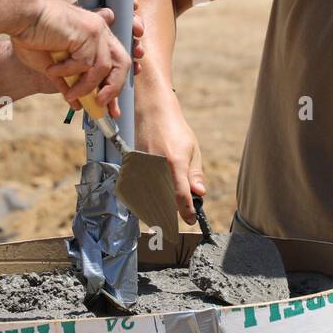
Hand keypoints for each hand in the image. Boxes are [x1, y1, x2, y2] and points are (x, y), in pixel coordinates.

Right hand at [10, 0, 129, 113]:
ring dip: (87, 87)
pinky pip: (85, 64)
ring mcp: (96, 30)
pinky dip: (67, 72)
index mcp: (95, 37)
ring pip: (104, 68)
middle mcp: (100, 31)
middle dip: (114, 89)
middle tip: (102, 106)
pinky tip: (51, 69)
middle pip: (122, 64)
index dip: (116, 83)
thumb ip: (69, 82)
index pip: (116, 61)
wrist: (20, 17)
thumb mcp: (55, 66)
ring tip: (71, 95)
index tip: (113, 107)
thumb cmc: (32, 38)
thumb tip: (78, 105)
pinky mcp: (89, 32)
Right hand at [134, 102, 205, 224]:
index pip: (181, 196)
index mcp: (175, 163)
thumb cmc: (175, 129)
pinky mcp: (132, 166)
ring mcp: (142, 167)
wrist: (153, 112)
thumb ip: (195, 174)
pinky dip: (148, 196)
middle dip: (175, 210)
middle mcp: (157, 167)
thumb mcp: (192, 150)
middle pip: (165, 201)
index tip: (191, 220)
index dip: (187, 212)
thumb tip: (200, 194)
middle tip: (183, 210)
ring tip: (170, 202)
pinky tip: (156, 194)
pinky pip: (140, 189)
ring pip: (151, 197)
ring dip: (161, 204)